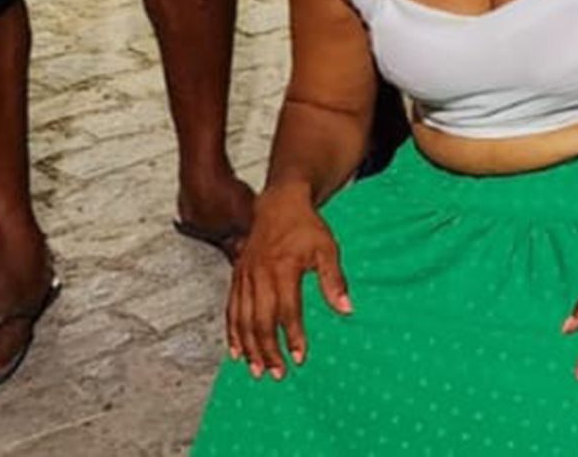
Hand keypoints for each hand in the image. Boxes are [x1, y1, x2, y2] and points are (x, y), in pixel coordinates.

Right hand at [225, 189, 350, 380]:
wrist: (278, 205)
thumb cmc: (306, 227)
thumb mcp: (328, 248)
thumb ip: (334, 280)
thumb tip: (346, 310)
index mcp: (283, 269)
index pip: (287, 311)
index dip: (293, 336)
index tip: (300, 358)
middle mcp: (259, 275)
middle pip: (261, 321)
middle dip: (269, 350)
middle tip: (278, 374)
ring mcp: (245, 277)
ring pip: (243, 319)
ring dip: (249, 348)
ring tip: (257, 370)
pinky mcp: (237, 277)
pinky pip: (231, 310)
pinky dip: (232, 333)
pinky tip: (236, 352)